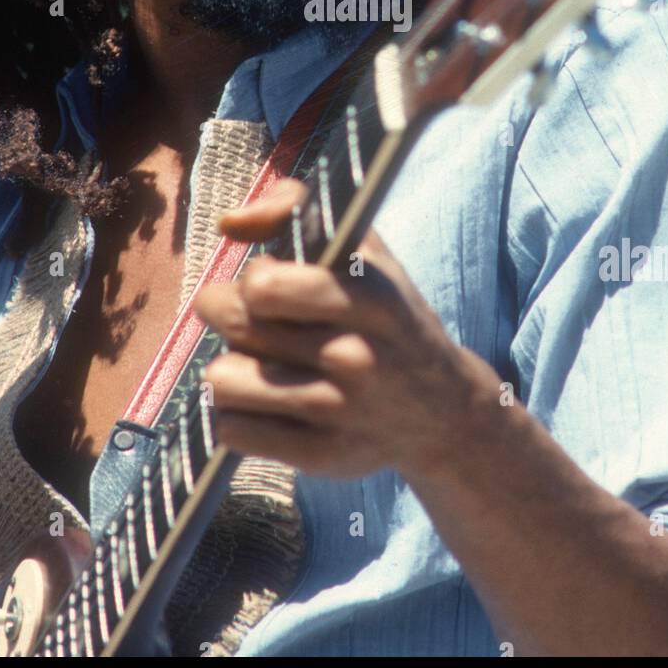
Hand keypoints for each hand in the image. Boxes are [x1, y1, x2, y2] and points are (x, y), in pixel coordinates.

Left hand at [193, 177, 494, 480]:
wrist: (445, 412)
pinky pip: (232, 429)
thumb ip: (297, 210)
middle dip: (227, 312)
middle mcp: (355, 355)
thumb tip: (228, 224)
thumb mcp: (365, 250)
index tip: (269, 284)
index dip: (255, 278)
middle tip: (250, 318)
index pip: (262, 284)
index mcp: (369, 297)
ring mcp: (338, 411)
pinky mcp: (321, 457)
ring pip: (223, 379)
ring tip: (254, 362)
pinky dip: (237, 414)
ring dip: (229, 366)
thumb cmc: (388, 316)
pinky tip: (265, 403)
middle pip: (234, 323)